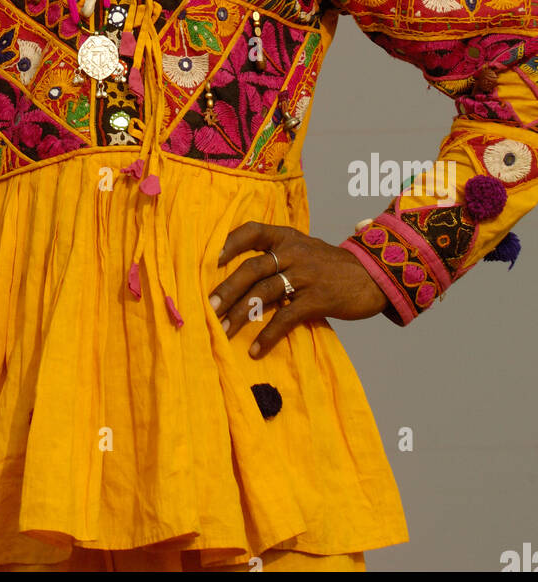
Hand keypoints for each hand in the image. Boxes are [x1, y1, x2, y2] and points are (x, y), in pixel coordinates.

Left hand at [208, 220, 387, 358]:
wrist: (374, 275)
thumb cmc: (330, 266)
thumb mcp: (305, 250)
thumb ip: (277, 256)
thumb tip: (238, 277)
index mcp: (287, 237)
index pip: (252, 231)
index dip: (230, 243)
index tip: (211, 260)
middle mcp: (294, 252)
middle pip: (252, 268)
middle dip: (227, 289)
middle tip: (207, 307)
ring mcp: (306, 275)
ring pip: (264, 293)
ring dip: (240, 315)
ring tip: (222, 332)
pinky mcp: (318, 299)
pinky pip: (286, 318)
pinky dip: (268, 335)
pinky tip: (255, 350)